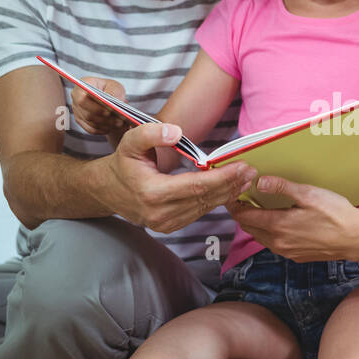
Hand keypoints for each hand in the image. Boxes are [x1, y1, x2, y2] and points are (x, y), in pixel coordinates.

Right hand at [72, 76, 133, 137]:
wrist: (108, 96)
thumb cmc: (110, 88)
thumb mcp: (114, 86)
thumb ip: (113, 93)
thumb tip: (111, 104)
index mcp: (81, 86)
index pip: (83, 99)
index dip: (95, 107)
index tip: (109, 112)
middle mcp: (76, 99)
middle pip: (87, 114)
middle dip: (104, 119)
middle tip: (120, 121)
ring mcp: (77, 111)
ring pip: (90, 122)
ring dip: (106, 125)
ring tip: (121, 124)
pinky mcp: (81, 121)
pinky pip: (92, 129)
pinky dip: (104, 130)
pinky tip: (115, 128)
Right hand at [95, 123, 257, 233]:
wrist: (107, 190)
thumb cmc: (122, 163)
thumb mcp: (130, 142)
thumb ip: (151, 134)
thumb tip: (176, 132)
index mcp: (152, 193)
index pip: (197, 186)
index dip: (222, 177)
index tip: (242, 166)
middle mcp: (160, 214)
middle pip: (205, 198)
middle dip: (231, 184)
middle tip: (251, 170)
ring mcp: (165, 224)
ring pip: (204, 208)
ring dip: (227, 193)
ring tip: (245, 179)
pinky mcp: (170, 227)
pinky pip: (198, 213)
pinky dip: (215, 201)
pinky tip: (228, 189)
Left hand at [226, 175, 358, 262]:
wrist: (356, 239)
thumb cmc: (336, 215)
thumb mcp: (308, 194)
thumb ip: (281, 187)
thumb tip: (259, 182)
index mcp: (277, 226)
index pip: (244, 216)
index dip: (235, 204)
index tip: (232, 193)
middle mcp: (278, 242)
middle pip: (250, 228)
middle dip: (244, 213)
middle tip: (244, 197)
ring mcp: (287, 252)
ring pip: (261, 237)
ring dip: (256, 224)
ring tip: (260, 208)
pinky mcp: (297, 256)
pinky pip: (275, 244)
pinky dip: (269, 232)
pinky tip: (279, 222)